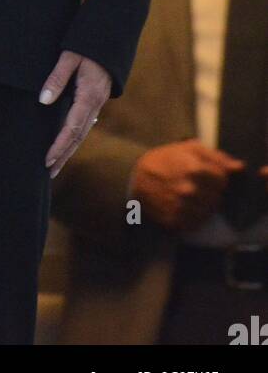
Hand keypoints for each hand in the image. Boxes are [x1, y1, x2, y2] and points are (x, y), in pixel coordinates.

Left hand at [41, 50, 111, 177]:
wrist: (111, 35)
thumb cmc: (87, 43)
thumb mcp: (69, 56)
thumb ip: (57, 78)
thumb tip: (43, 101)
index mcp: (89, 96)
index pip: (72, 129)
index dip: (59, 146)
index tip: (47, 160)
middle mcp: (96, 103)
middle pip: (78, 137)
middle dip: (64, 155)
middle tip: (49, 172)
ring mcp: (98, 102)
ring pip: (83, 132)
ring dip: (69, 149)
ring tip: (56, 164)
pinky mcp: (96, 99)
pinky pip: (85, 123)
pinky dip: (75, 137)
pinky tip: (68, 143)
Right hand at [131, 141, 245, 229]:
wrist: (134, 178)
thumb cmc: (164, 160)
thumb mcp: (188, 148)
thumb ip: (216, 157)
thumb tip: (239, 167)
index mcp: (194, 169)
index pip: (223, 179)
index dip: (216, 176)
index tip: (206, 174)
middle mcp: (189, 190)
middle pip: (217, 197)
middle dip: (210, 191)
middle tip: (196, 185)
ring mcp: (181, 207)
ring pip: (208, 212)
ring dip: (203, 205)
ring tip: (190, 195)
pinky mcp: (174, 221)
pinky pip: (196, 223)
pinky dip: (194, 216)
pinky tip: (185, 206)